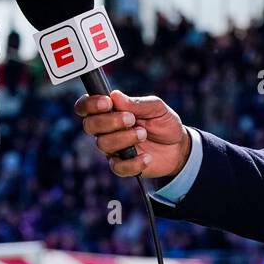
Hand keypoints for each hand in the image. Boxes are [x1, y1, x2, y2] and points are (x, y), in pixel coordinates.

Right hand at [74, 89, 189, 179]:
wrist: (178, 146)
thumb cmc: (163, 122)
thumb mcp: (156, 107)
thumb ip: (136, 103)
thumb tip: (115, 95)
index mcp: (109, 111)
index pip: (85, 106)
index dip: (90, 104)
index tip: (107, 103)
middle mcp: (106, 129)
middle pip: (89, 125)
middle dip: (109, 121)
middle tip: (131, 119)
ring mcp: (113, 148)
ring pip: (102, 144)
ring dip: (124, 138)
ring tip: (143, 134)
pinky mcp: (122, 166)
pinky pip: (117, 167)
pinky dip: (133, 162)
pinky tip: (147, 157)